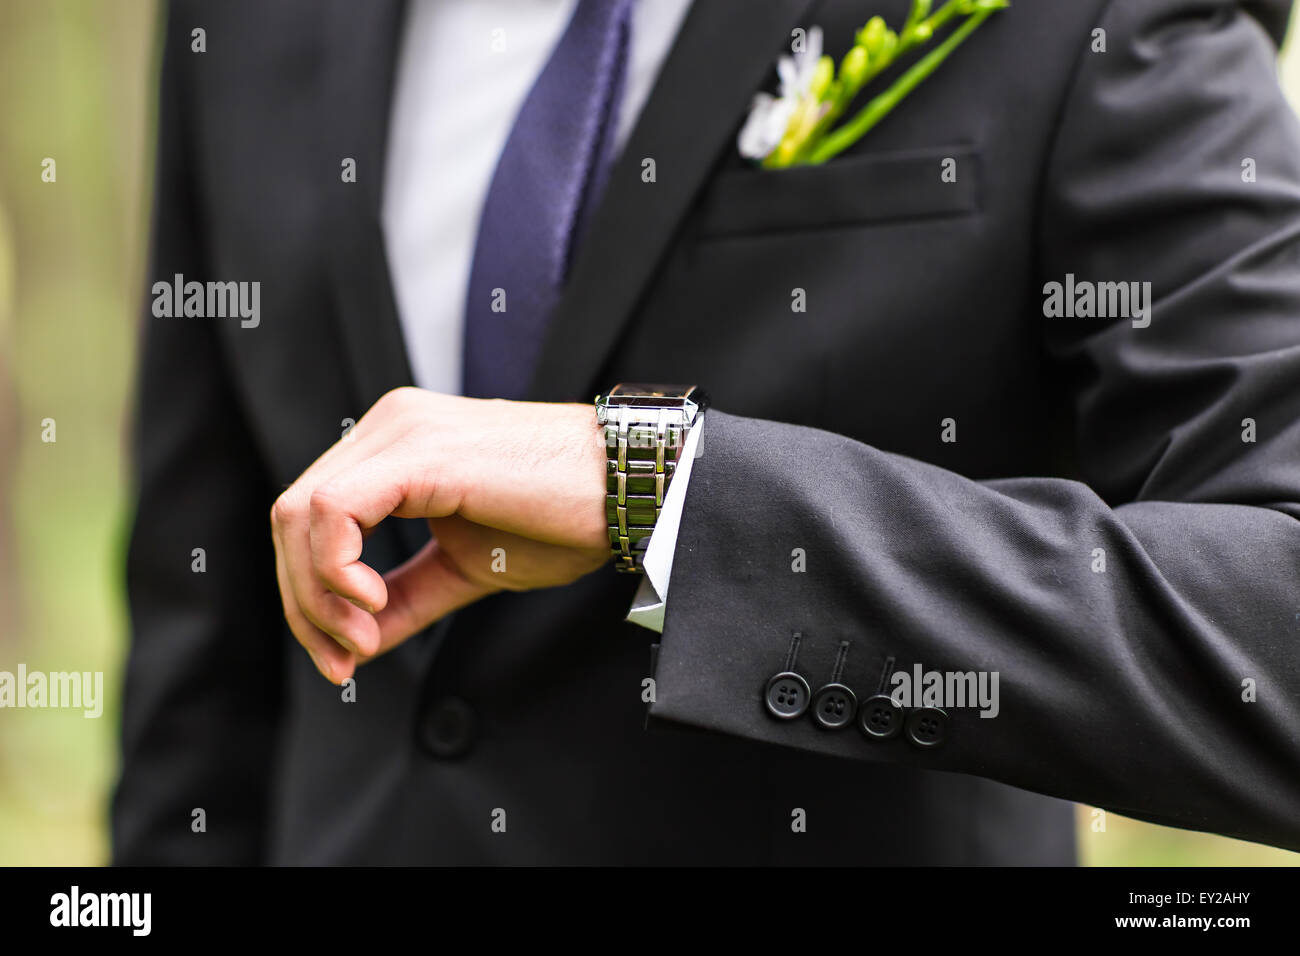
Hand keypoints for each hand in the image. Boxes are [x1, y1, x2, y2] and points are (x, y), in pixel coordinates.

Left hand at [270, 387, 609, 682]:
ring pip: (299, 514)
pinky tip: (371, 604)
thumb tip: (352, 644)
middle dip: (302, 602)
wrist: (630, 488)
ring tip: (364, 638)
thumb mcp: (466, 568)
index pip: (311, 517)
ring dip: (316, 593)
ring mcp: (401, 431)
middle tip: (344, 660)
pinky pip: (333, 510)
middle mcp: (390, 426)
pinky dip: (335, 568)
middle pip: (291, 517)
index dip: (306, 594)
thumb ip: (406, 599)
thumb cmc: (563, 518)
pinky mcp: (420, 452)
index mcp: (396, 445)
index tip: (342, 658)